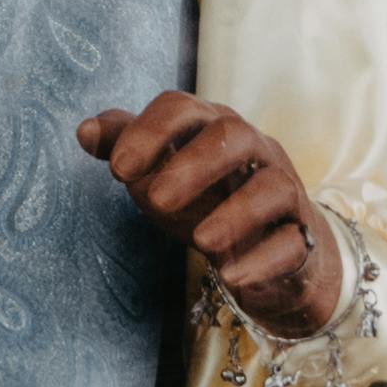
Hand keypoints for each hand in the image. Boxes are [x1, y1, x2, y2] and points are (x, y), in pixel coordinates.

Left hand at [76, 92, 344, 334]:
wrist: (273, 247)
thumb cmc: (208, 198)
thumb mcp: (162, 171)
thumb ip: (125, 146)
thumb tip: (85, 130)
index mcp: (210, 126)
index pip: (183, 109)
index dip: (150, 132)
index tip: (117, 170)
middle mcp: (252, 150)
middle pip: (231, 136)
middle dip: (192, 165)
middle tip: (155, 202)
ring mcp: (283, 191)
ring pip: (271, 187)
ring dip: (234, 213)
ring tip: (199, 242)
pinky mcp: (302, 237)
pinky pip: (291, 242)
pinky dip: (261, 259)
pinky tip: (230, 277)